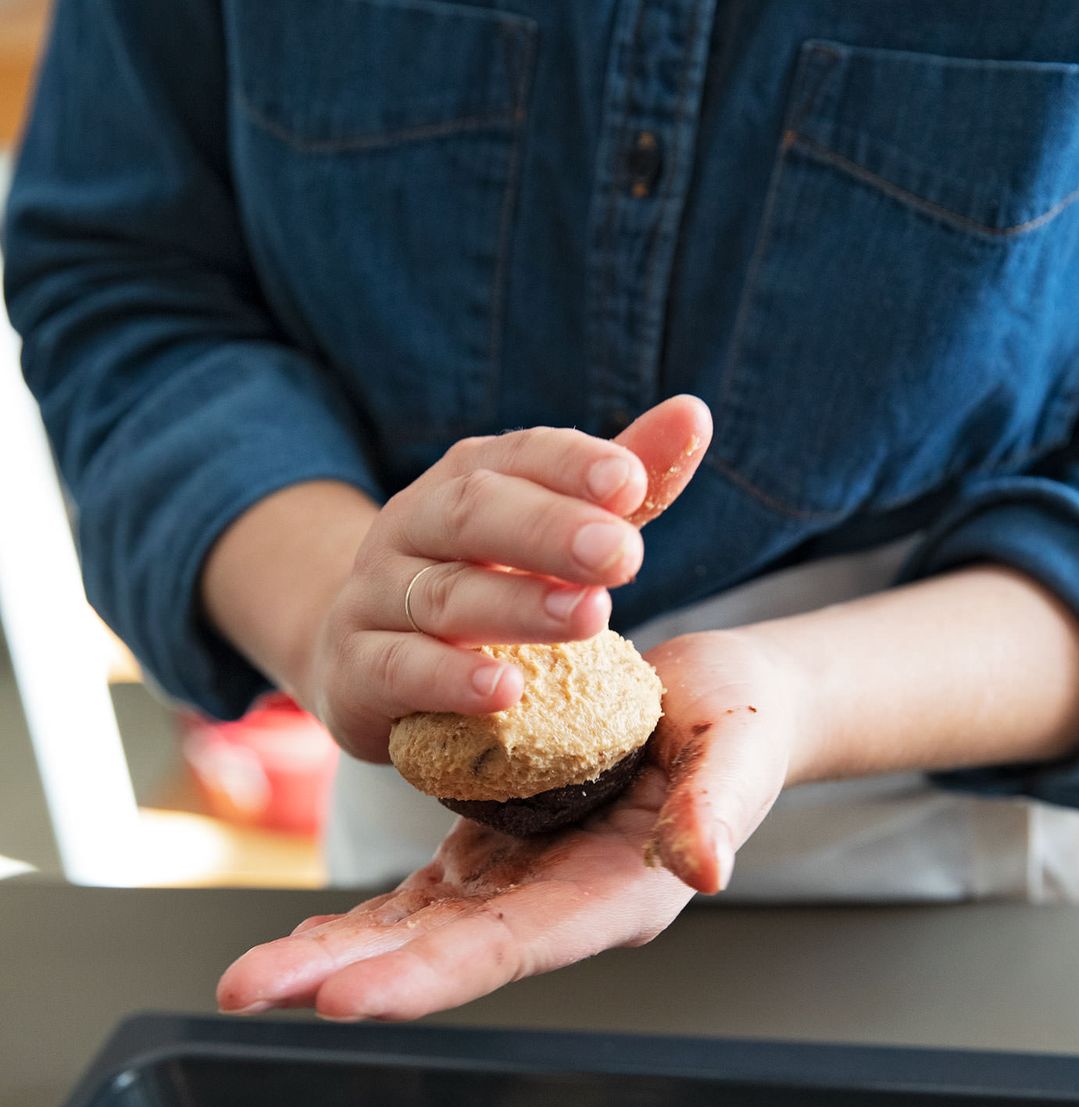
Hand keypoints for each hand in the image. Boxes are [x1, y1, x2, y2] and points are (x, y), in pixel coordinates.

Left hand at [217, 628, 789, 1020]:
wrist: (725, 705)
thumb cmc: (740, 722)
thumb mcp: (737, 748)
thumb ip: (719, 806)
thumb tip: (704, 865)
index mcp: (614, 895)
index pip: (509, 946)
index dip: (429, 974)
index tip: (346, 997)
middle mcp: (558, 907)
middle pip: (441, 954)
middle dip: (344, 975)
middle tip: (249, 992)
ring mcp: (522, 886)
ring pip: (416, 935)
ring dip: (332, 957)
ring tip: (247, 980)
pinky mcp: (498, 856)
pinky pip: (419, 901)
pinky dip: (361, 924)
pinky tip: (301, 941)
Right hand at [299, 396, 709, 759]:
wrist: (364, 657)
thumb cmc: (483, 583)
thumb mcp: (554, 529)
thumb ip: (624, 481)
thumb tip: (693, 413)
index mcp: (463, 481)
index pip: (517, 456)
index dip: (571, 465)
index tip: (630, 483)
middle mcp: (412, 526)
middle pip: (474, 514)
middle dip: (550, 531)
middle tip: (622, 555)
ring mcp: (376, 598)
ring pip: (445, 596)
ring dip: (519, 606)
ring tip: (590, 618)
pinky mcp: (357, 672)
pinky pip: (399, 671)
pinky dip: (449, 680)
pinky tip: (505, 693)